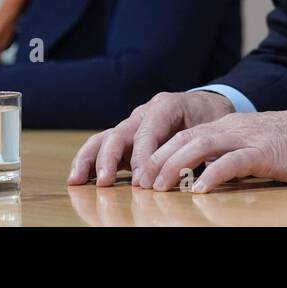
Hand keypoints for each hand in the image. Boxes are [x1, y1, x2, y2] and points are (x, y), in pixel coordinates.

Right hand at [67, 91, 235, 186]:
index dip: (143, 157)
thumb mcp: (208, 130)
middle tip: (106, 181)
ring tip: (77, 180)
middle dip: (110, 158)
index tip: (142, 181)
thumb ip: (194, 148)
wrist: (207, 107)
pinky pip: (102, 145)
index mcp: (165, 106)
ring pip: (104, 138)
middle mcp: (143, 113)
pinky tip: (78, 178)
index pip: (148, 132)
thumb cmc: (209, 119)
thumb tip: (184, 172)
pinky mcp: (126, 137)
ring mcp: (132, 124)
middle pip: (120, 133)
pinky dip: (88, 160)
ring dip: (89, 159)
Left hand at [139, 107, 286, 192]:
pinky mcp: (263, 153)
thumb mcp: (252, 143)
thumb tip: (203, 172)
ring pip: (202, 146)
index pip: (186, 135)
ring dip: (177, 165)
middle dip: (160, 159)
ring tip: (160, 185)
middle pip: (186, 138)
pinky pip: (234, 162)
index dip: (161, 152)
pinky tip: (201, 190)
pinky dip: (214, 174)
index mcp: (228, 126)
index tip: (143, 172)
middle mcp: (232, 129)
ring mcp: (247, 139)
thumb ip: (229, 152)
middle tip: (141, 181)